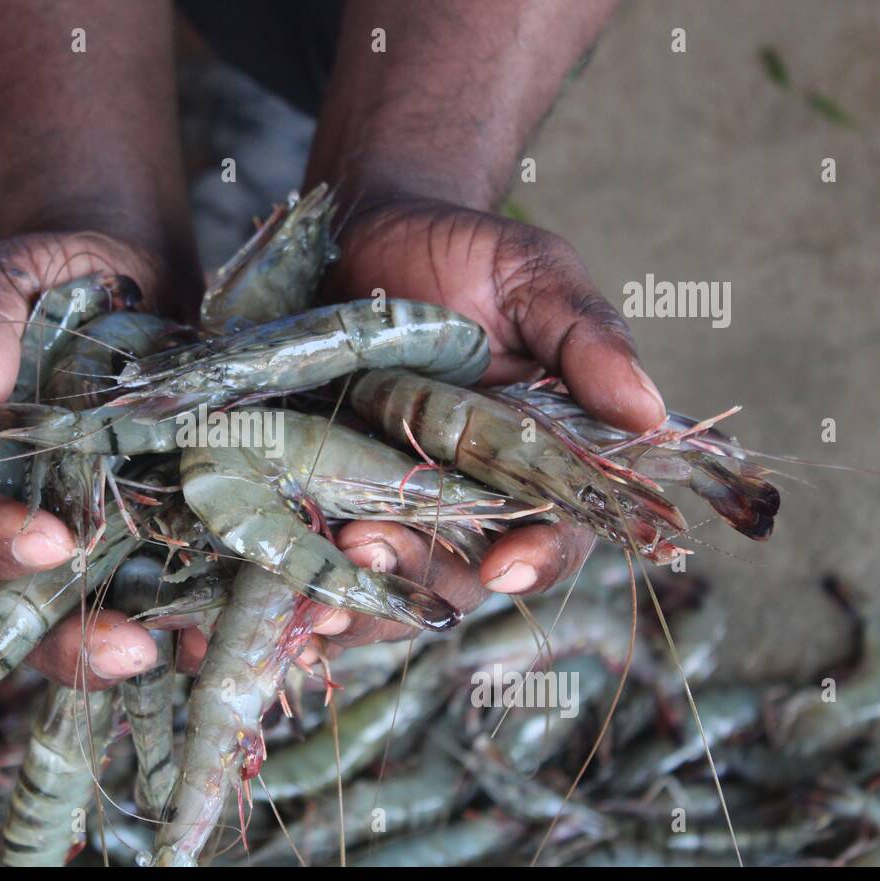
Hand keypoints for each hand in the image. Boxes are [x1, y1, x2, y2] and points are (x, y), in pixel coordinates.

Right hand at [0, 231, 182, 689]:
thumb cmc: (48, 275)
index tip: (49, 544)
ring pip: (118, 612)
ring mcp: (109, 532)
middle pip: (37, 609)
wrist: (128, 273)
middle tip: (131, 650)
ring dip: (161, 641)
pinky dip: (218, 606)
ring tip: (208, 651)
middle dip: (79, 642)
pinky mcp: (172, 526)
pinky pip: (188, 581)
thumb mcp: (2, 277)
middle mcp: (37, 520)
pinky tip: (259, 612)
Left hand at [321, 197, 667, 644]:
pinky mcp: (324, 495)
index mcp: (536, 461)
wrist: (366, 232)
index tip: (505, 566)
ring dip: (355, 602)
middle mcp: (468, 498)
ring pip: (387, 585)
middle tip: (370, 548)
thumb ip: (587, 338)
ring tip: (315, 600)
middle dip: (419, 580)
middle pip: (460, 577)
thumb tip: (652, 416)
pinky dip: (297, 588)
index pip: (555, 533)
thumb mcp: (534, 277)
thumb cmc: (466, 252)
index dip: (537, 558)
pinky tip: (272, 605)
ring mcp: (392, 502)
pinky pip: (317, 561)